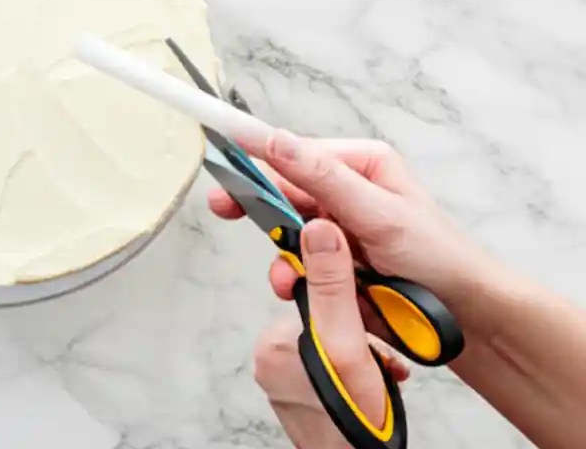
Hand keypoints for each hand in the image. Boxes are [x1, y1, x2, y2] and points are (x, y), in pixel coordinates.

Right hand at [209, 130, 490, 311]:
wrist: (466, 318)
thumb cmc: (439, 258)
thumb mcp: (377, 214)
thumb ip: (322, 177)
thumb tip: (274, 140)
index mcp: (359, 165)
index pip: (294, 153)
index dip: (256, 156)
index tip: (220, 150)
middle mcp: (345, 191)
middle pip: (282, 190)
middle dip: (259, 207)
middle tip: (224, 206)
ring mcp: (337, 228)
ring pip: (283, 230)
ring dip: (281, 252)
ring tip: (288, 277)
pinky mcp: (332, 262)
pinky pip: (295, 261)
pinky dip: (292, 276)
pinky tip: (298, 288)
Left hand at [252, 218, 407, 443]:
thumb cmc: (355, 422)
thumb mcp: (349, 345)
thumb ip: (333, 288)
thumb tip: (319, 233)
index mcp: (274, 344)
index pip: (311, 297)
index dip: (348, 304)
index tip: (369, 326)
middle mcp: (272, 362)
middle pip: (326, 320)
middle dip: (361, 335)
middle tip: (381, 359)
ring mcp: (287, 383)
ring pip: (335, 344)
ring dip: (365, 354)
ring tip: (382, 376)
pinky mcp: (305, 398)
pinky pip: (334, 368)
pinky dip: (359, 372)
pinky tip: (377, 384)